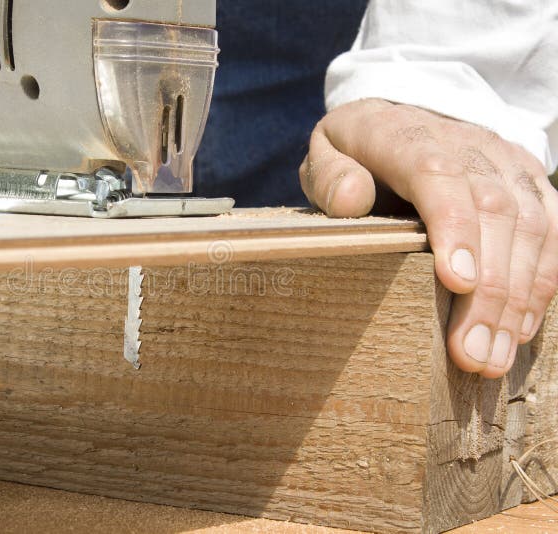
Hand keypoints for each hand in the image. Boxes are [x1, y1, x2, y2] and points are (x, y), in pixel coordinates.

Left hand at [300, 98, 557, 377]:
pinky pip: (552, 231)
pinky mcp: (530, 181)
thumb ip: (330, 175)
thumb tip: (351, 200)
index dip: (454, 227)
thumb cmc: (361, 145)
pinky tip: (520, 330)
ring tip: (493, 359)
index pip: (439, 176)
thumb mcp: (327, 150)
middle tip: (471, 355)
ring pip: (531, 228)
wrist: (411, 107)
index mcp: (408, 136)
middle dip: (489, 290)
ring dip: (517, 299)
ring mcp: (507, 162)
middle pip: (494, 213)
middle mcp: (469, 145)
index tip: (457, 283)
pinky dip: (542, 283)